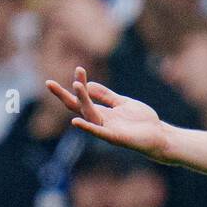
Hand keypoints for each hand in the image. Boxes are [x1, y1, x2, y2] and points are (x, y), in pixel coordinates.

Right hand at [46, 66, 170, 159]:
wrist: (159, 136)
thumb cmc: (142, 121)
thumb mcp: (123, 103)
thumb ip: (106, 95)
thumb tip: (88, 85)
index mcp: (101, 112)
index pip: (82, 98)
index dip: (78, 85)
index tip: (78, 68)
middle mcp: (100, 121)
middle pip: (77, 106)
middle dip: (63, 95)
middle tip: (48, 83)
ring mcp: (106, 129)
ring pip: (88, 113)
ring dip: (82, 100)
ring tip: (77, 85)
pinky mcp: (115, 137)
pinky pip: (98, 132)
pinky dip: (87, 127)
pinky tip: (75, 122)